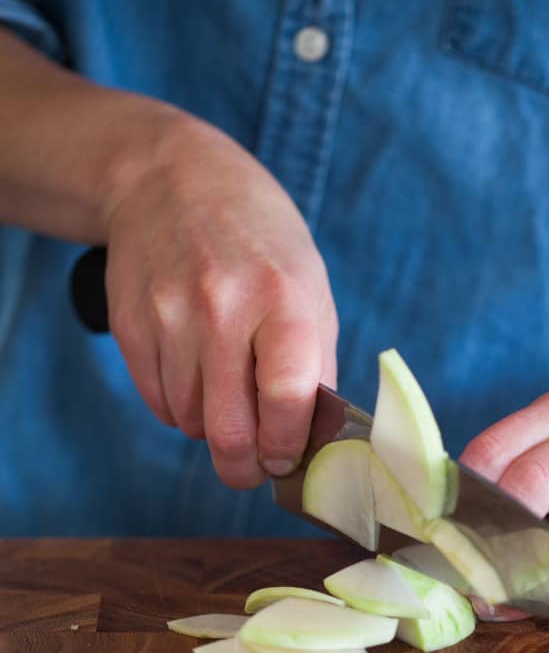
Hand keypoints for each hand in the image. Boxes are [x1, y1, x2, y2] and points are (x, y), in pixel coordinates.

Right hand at [103, 116, 336, 487]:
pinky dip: (179, 409)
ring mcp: (169, 315)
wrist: (172, 180)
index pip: (286, 397)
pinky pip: (158, 402)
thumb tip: (312, 446)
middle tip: (251, 472)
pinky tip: (194, 378)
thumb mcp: (309, 289)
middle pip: (228, 429)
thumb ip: (314, 367)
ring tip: (226, 398)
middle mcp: (222, 307)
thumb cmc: (260, 246)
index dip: (286, 445)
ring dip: (210, 430)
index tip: (285, 461)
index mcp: (283, 299)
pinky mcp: (130, 323)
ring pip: (190, 422)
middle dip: (243, 469)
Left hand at [461, 384, 548, 585]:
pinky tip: (548, 600)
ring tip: (501, 597)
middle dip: (489, 540)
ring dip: (525, 577)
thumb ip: (514, 479)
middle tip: (467, 576)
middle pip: (528, 485)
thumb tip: (445, 539)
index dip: (460, 503)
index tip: (442, 539)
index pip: (494, 450)